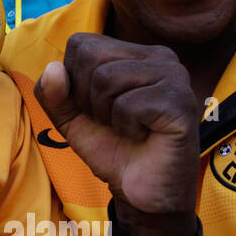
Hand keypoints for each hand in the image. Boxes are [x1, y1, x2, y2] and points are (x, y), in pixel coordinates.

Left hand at [34, 34, 199, 235]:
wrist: (143, 192)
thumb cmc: (113, 148)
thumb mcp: (71, 118)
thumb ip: (53, 93)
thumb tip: (53, 69)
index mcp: (136, 53)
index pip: (81, 43)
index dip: (73, 81)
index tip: (95, 108)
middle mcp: (160, 57)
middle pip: (91, 56)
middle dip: (87, 98)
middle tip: (111, 121)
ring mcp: (175, 77)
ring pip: (106, 79)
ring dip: (106, 115)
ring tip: (128, 129)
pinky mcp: (181, 102)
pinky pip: (128, 105)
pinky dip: (125, 127)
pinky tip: (144, 136)